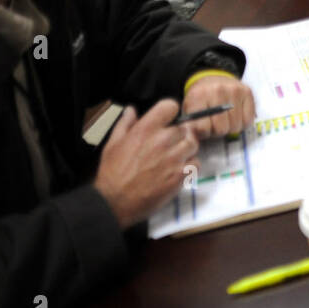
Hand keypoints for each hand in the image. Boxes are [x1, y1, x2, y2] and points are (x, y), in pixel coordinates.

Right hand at [93, 99, 196, 228]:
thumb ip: (125, 124)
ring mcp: (174, 158)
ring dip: (187, 150)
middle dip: (180, 134)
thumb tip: (131, 110)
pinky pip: (196, 164)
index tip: (169, 121)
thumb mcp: (113, 144)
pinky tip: (178, 171)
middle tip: (172, 144)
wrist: (115, 201)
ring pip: (194, 144)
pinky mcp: (181, 175)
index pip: (171, 106)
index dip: (171, 113)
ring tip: (176, 158)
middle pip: (186, 127)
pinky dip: (190, 167)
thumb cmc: (112, 172)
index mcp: (146, 129)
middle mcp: (163, 140)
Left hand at [181, 74, 255, 138]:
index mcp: (198, 96)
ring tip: (225, 120)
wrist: (212, 78)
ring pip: (235, 126)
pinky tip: (236, 116)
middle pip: (221, 129)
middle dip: (218, 131)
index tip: (204, 130)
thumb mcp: (189, 109)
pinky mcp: (247, 92)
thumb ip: (191, 125)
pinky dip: (242, 123)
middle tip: (215, 125)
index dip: (204, 134)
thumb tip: (195, 139)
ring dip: (230, 128)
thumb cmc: (201, 98)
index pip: (203, 128)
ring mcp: (234, 90)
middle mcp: (217, 91)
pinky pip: (248, 120)